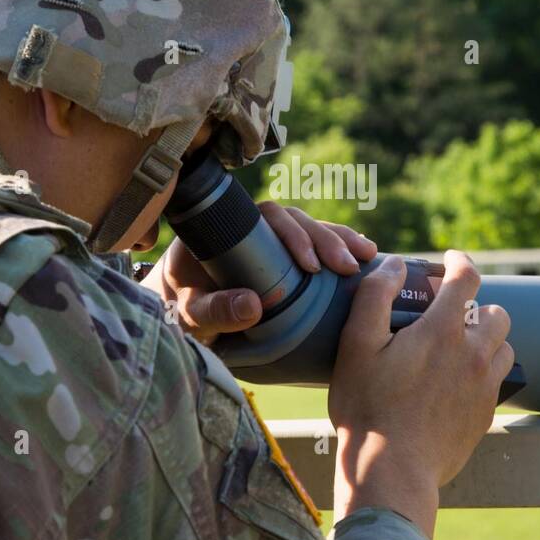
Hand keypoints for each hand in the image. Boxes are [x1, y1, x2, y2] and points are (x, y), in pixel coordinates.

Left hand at [140, 202, 377, 343]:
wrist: (173, 322)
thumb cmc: (175, 314)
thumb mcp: (189, 315)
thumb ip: (214, 310)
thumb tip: (253, 305)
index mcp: (219, 231)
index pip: (262, 217)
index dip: (292, 233)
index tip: (311, 264)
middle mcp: (246, 229)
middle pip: (292, 220)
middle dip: (324, 238)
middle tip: (346, 265)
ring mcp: (266, 243)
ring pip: (308, 229)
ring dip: (339, 240)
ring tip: (367, 257)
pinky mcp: (282, 260)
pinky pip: (313, 247)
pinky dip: (339, 249)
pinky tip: (364, 257)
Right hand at [328, 251, 513, 538]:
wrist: (392, 472)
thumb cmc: (368, 408)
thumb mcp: (356, 345)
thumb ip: (374, 295)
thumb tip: (395, 264)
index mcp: (444, 330)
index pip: (467, 278)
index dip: (458, 261)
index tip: (448, 261)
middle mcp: (475, 354)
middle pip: (496, 312)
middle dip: (475, 305)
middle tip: (446, 315)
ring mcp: (485, 387)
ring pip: (503, 347)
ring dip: (484, 340)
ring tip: (454, 350)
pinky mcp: (485, 415)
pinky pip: (495, 382)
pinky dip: (481, 373)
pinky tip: (452, 384)